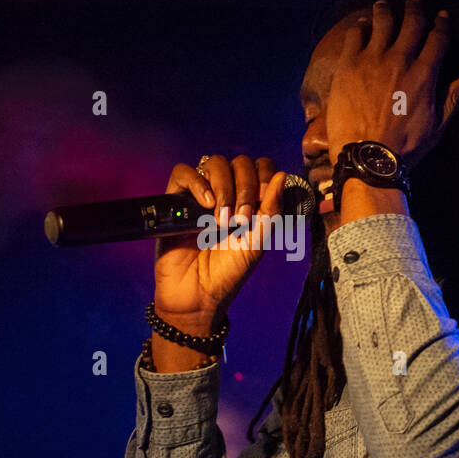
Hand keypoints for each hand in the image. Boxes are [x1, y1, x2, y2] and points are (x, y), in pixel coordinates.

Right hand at [152, 154, 286, 333]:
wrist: (197, 295)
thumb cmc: (229, 272)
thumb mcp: (258, 242)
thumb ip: (271, 210)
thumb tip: (283, 175)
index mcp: (250, 200)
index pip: (261, 167)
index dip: (265, 176)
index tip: (263, 201)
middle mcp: (226, 193)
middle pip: (240, 162)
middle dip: (246, 187)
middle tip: (242, 220)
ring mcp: (200, 194)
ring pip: (214, 162)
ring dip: (224, 187)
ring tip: (222, 219)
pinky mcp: (175, 199)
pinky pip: (183, 172)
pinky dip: (197, 183)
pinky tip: (205, 205)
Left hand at [325, 0, 458, 169]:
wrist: (367, 157)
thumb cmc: (405, 147)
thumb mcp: (437, 125)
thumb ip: (454, 97)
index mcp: (424, 74)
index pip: (438, 39)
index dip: (442, 24)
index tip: (443, 15)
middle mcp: (401, 60)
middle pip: (411, 24)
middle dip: (415, 8)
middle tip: (415, 0)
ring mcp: (373, 60)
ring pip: (382, 23)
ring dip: (384, 11)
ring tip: (382, 4)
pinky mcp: (348, 65)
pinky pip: (354, 36)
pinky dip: (359, 28)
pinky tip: (360, 25)